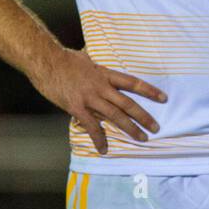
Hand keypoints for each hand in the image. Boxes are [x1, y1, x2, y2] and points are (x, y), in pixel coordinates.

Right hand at [30, 46, 166, 155]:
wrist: (44, 61)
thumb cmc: (64, 59)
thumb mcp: (86, 58)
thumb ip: (96, 65)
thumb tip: (97, 62)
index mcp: (105, 74)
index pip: (133, 83)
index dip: (149, 91)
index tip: (163, 98)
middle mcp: (101, 86)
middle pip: (128, 103)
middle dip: (144, 116)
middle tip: (156, 128)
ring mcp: (90, 97)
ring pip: (115, 115)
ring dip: (130, 128)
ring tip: (141, 139)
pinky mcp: (76, 107)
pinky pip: (91, 126)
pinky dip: (99, 138)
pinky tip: (104, 149)